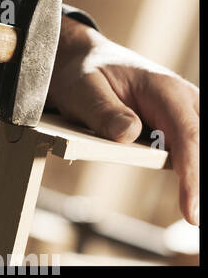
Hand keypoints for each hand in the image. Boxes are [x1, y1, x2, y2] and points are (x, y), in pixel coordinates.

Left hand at [48, 17, 198, 225]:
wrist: (84, 60)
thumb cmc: (83, 73)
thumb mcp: (82, 88)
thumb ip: (103, 111)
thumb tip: (128, 135)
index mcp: (164, 90)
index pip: (187, 136)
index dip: (192, 177)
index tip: (191, 213)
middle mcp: (185, 102)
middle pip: (202, 147)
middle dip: (199, 180)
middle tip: (193, 216)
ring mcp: (187, 117)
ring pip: (198, 150)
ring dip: (194, 177)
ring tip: (190, 209)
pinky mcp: (180, 130)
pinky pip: (191, 153)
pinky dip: (190, 173)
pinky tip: (188, 195)